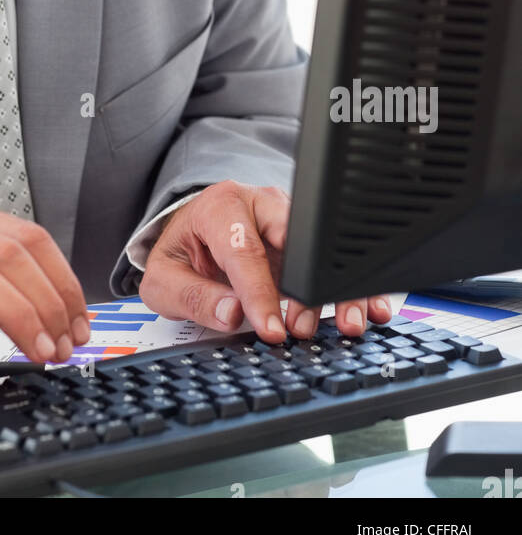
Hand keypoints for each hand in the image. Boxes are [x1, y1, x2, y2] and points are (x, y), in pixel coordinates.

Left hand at [138, 181, 391, 341]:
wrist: (191, 232)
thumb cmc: (181, 252)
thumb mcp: (163, 276)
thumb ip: (191, 295)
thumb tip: (230, 314)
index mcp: (222, 206)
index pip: (244, 249)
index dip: (259, 293)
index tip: (272, 330)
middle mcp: (261, 204)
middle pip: (294, 240)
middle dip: (306, 285)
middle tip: (305, 328)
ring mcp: (289, 220)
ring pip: (322, 248)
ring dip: (338, 288)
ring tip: (348, 324)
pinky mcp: (306, 240)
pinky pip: (333, 258)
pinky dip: (354, 283)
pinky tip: (371, 305)